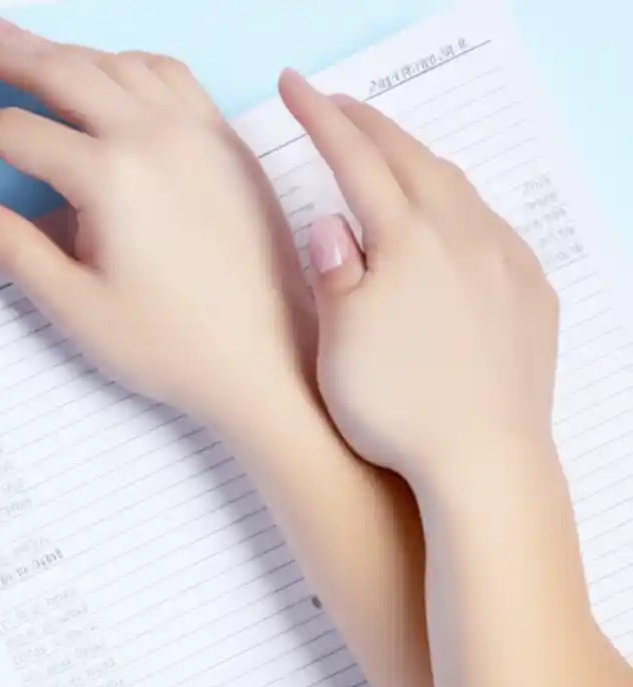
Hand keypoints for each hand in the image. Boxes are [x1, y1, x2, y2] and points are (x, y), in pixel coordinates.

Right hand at [0, 15, 314, 434]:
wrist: (268, 361)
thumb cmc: (175, 346)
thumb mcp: (77, 308)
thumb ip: (12, 249)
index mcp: (112, 176)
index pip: (15, 133)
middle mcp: (155, 135)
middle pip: (61, 70)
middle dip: (0, 49)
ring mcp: (197, 131)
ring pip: (114, 62)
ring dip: (59, 48)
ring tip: (15, 38)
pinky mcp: (225, 141)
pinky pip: (168, 75)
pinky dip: (123, 61)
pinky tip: (105, 68)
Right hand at [278, 70, 560, 492]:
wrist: (485, 463)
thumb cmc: (399, 409)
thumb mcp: (339, 340)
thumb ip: (334, 270)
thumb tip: (330, 220)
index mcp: (407, 241)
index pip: (354, 158)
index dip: (320, 118)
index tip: (294, 87)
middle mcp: (462, 237)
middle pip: (409, 157)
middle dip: (367, 123)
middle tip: (334, 103)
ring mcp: (503, 262)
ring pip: (455, 185)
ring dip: (414, 156)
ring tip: (385, 151)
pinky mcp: (529, 293)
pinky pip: (491, 224)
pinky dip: (457, 201)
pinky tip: (446, 218)